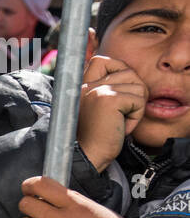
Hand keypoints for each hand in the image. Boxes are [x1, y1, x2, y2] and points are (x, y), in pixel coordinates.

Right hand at [76, 55, 146, 171]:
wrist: (85, 157)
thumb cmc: (94, 137)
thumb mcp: (95, 108)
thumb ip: (104, 89)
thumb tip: (129, 76)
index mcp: (80, 86)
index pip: (102, 60)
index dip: (117, 70)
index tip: (116, 94)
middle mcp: (86, 85)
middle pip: (128, 72)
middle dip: (133, 94)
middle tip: (121, 114)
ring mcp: (96, 90)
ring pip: (138, 86)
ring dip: (136, 107)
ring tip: (119, 121)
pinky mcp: (109, 99)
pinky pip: (139, 101)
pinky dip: (135, 117)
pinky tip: (120, 127)